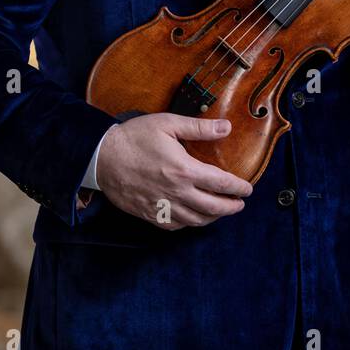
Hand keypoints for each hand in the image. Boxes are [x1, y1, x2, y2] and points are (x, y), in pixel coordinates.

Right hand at [95, 113, 253, 229]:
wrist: (101, 158)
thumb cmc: (134, 138)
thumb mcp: (167, 124)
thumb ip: (199, 128)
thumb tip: (226, 127)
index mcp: (184, 170)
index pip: (222, 184)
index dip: (239, 188)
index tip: (247, 189)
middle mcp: (177, 193)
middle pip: (214, 208)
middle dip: (232, 207)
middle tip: (239, 203)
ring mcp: (164, 206)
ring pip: (197, 220)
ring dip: (214, 217)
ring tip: (221, 211)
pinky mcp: (151, 214)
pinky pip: (176, 226)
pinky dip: (190, 223)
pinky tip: (194, 216)